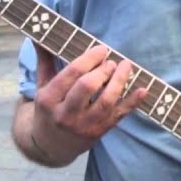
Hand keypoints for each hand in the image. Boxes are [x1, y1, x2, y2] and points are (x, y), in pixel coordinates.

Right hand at [31, 43, 147, 159]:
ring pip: (105, 102)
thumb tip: (37, 34)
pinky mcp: (98, 133)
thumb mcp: (42, 86)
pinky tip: (143, 89)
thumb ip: (44, 60)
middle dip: (103, 70)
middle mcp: (65, 114)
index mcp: (48, 99)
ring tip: (126, 67)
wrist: (49, 146)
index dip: (89, 58)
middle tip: (111, 61)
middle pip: (87, 87)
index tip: (102, 49)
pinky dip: (132, 103)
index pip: (71, 74)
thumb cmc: (47, 109)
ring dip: (119, 82)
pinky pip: (118, 116)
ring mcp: (82, 125)